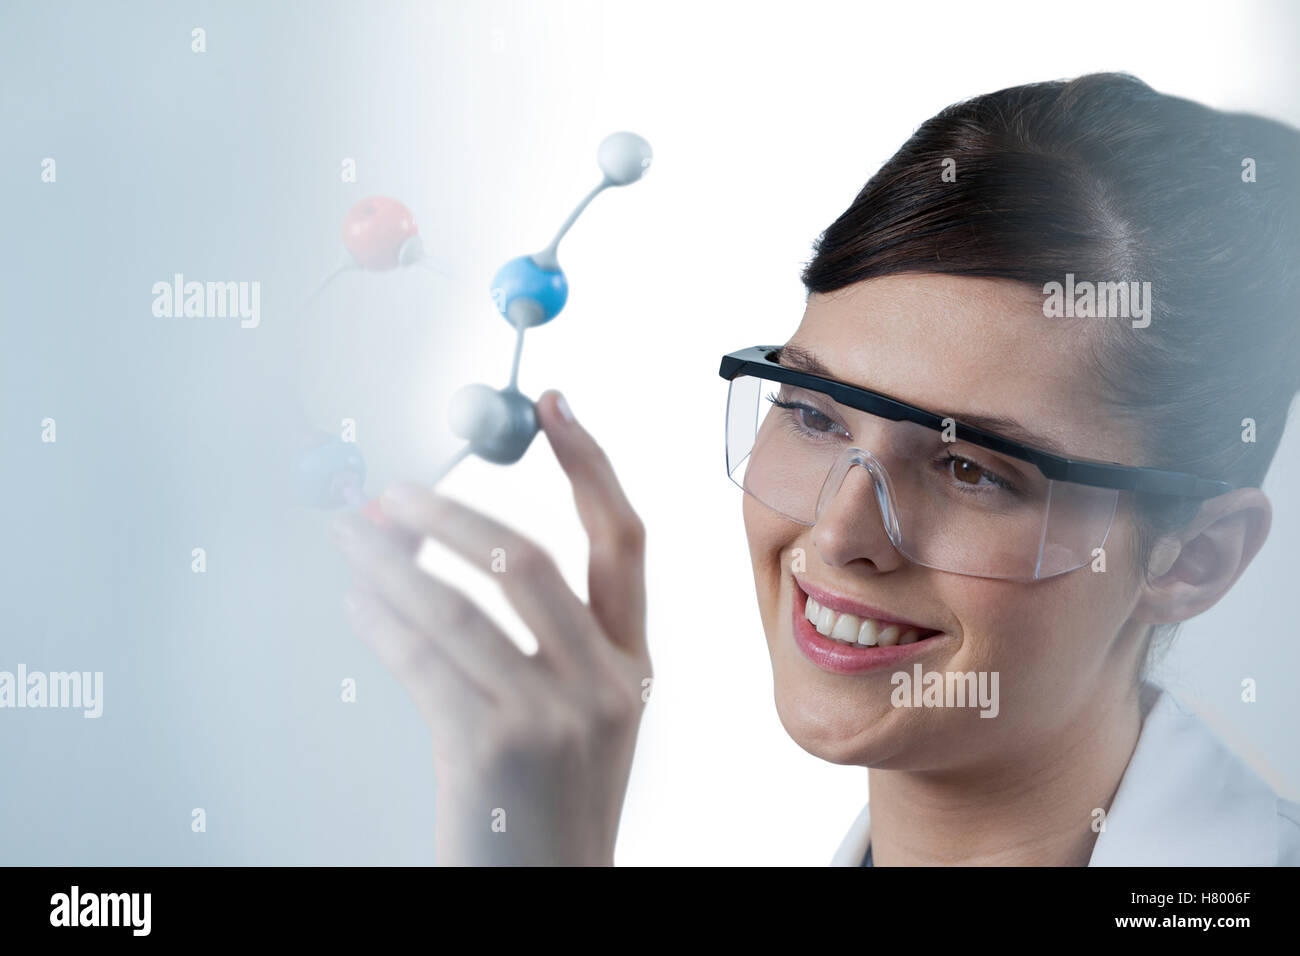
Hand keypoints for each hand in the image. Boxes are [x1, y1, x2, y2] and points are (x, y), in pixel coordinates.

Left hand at [332, 390, 649, 865]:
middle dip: (448, 515)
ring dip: (389, 562)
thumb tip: (458, 549)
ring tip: (351, 537)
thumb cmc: (552, 805)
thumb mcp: (579, 717)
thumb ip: (545, 640)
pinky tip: (357, 602)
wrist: (548, 897)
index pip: (624, 540)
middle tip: (393, 494)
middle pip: (526, 559)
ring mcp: (551, 716)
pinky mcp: (491, 747)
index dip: (590, 463)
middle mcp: (603, 682)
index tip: (553, 406)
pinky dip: (379, 619)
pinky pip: (420, 659)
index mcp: (631, 663)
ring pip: (455, 606)